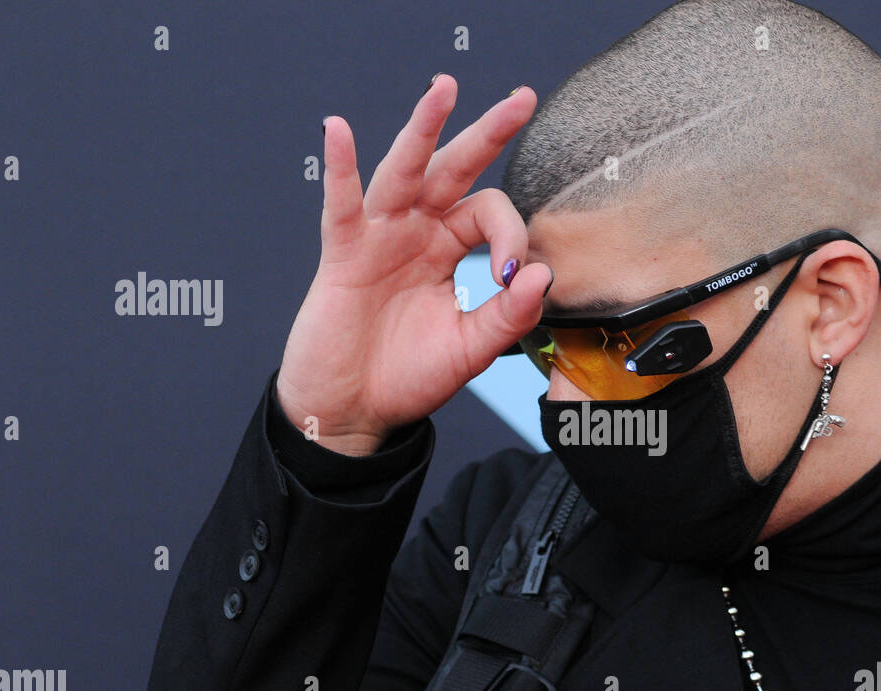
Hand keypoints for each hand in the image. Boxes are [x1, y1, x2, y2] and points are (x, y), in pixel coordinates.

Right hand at [276, 75, 550, 455]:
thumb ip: (509, 315)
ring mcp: (379, 239)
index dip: (510, 234)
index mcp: (449, 249)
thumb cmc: (408, 377)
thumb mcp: (472, 349)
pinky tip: (336, 130)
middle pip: (454, 170)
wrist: (354, 411)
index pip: (490, 214)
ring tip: (443, 89)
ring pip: (404, 172)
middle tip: (522, 99)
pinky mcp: (343, 256)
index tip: (512, 275)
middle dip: (488, 133)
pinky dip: (339, 168)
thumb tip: (543, 273)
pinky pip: (341, 205)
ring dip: (423, 129)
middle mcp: (417, 233)